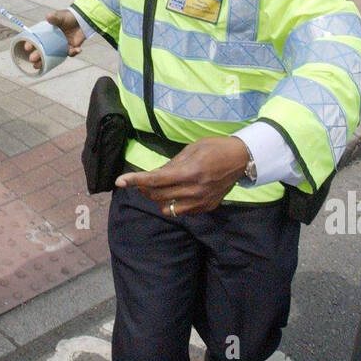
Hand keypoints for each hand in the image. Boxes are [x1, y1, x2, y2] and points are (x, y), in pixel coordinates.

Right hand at [21, 9, 85, 70]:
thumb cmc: (68, 17)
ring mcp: (62, 46)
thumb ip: (55, 17)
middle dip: (37, 56)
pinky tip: (76, 49)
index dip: (31, 45)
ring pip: (54, 56)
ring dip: (49, 61)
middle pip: (43, 52)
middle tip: (32, 59)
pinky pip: (71, 53)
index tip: (27, 47)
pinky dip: (73, 52)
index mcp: (47, 35)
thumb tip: (48, 16)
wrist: (82, 19)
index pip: (37, 41)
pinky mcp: (71, 48)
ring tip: (48, 64)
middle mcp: (53, 42)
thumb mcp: (60, 16)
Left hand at [113, 136, 249, 215]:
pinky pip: (182, 212)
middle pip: (157, 196)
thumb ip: (171, 164)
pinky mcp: (206, 208)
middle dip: (144, 189)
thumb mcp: (191, 150)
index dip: (135, 180)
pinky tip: (179, 192)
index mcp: (189, 172)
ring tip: (162, 187)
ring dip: (159, 199)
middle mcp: (194, 190)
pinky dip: (175, 203)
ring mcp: (201, 202)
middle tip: (141, 181)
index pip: (155, 180)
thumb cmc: (214, 148)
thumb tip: (153, 175)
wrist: (241, 159)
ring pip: (168, 208)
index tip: (119, 181)